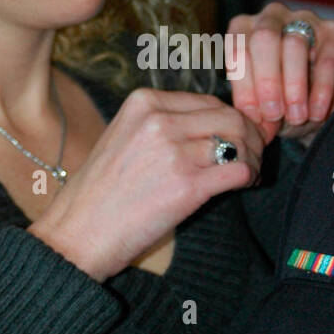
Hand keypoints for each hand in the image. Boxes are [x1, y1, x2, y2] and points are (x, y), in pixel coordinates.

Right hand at [26, 87, 264, 281]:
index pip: (208, 101)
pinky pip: (239, 170)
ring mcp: (174, 152)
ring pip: (239, 142)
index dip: (232, 118)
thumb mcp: (124, 136)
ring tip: (251, 171)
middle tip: (255, 154)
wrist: (78, 232)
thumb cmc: (100, 192)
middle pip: (229, 117)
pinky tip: (246, 184)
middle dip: (251, 135)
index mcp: (144, 102)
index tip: (241, 135)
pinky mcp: (188, 186)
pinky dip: (250, 176)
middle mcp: (160, 121)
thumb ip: (163, 124)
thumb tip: (215, 125)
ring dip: (253, 157)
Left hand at [224, 2, 333, 144]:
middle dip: (267, 81)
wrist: (325, 106)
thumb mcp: (261, 105)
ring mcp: (306, 20)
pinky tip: (317, 113)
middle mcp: (273, 17)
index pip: (238, 48)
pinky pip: (326, 60)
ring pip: (295, 45)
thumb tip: (247, 115)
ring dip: (294, 85)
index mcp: (245, 28)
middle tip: (273, 114)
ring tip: (297, 116)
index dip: (244, 85)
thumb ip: (251, 106)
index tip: (254, 116)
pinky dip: (320, 90)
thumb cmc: (283, 100)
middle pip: (264, 38)